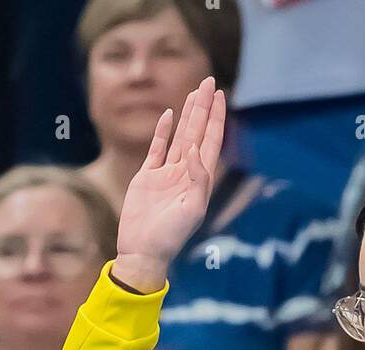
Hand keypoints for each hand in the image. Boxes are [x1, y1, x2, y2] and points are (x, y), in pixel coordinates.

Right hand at [113, 77, 226, 291]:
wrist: (143, 251)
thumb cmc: (170, 237)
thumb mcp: (191, 210)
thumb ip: (198, 179)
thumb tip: (194, 149)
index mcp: (199, 181)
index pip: (211, 142)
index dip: (216, 118)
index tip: (221, 96)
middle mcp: (185, 174)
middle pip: (197, 133)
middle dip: (204, 108)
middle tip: (209, 82)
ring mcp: (166, 174)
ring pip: (179, 136)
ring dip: (187, 115)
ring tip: (194, 92)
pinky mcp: (147, 177)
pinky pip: (156, 149)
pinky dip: (162, 132)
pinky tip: (168, 116)